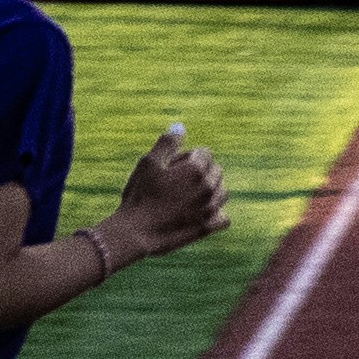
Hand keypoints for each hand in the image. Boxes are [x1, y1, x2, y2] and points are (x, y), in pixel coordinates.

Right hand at [111, 119, 225, 257]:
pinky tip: (200, 213)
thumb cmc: (139, 195)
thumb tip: (180, 127)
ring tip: (188, 197)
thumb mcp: (147, 163)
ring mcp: (210, 209)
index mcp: (196, 169)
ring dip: (210, 191)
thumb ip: (167, 143)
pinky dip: (216, 214)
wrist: (134, 232)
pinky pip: (224, 218)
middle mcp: (208, 188)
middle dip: (200, 172)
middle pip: (215, 171)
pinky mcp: (207, 227)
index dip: (186, 157)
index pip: (204, 153)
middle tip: (175, 182)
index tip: (171, 167)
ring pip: (222, 192)